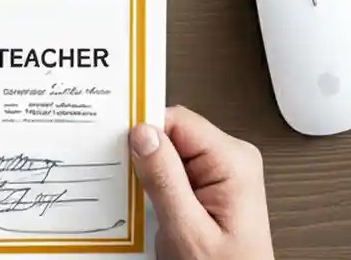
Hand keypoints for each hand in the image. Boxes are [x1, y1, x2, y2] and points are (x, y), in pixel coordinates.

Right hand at [129, 106, 273, 259]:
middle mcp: (231, 159)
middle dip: (145, 154)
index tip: (118, 147)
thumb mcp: (188, 230)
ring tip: (146, 202)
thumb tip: (143, 133)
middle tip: (130, 182)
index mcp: (232, 161)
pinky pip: (174, 169)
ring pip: (169, 151)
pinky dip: (156, 183)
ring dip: (150, 172)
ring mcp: (222, 171)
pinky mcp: (210, 184)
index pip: (177, 120)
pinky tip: (153, 205)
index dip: (144, 130)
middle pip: (172, 133)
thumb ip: (164, 179)